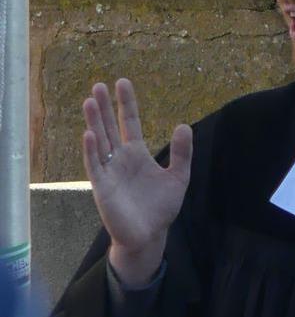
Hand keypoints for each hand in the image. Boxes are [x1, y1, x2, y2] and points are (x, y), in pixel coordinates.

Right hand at [82, 79, 191, 286]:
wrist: (150, 234)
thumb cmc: (161, 206)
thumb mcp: (179, 175)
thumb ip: (182, 152)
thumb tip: (184, 125)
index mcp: (138, 154)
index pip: (129, 123)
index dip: (126, 103)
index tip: (122, 82)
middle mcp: (120, 159)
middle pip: (110, 127)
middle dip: (104, 107)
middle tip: (97, 84)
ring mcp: (109, 172)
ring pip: (99, 142)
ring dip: (94, 122)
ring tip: (89, 101)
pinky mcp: (102, 187)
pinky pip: (95, 165)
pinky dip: (91, 150)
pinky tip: (89, 133)